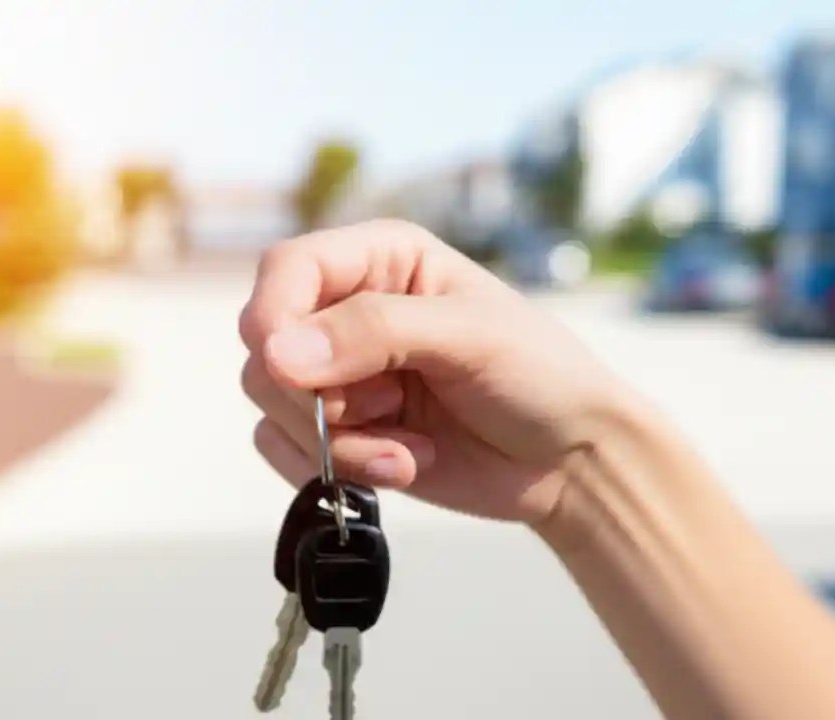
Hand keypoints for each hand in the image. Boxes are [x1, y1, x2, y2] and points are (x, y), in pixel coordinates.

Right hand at [239, 220, 632, 524]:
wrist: (568, 459)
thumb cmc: (538, 375)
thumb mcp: (469, 336)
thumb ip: (374, 332)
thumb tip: (277, 352)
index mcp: (380, 259)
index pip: (286, 270)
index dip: (274, 317)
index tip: (295, 371)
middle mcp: (347, 310)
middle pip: (266, 345)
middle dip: (320, 397)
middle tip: (393, 409)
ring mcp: (340, 375)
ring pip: (272, 403)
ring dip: (339, 442)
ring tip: (413, 450)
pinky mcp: (339, 431)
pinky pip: (284, 449)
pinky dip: (334, 469)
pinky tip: (402, 466)